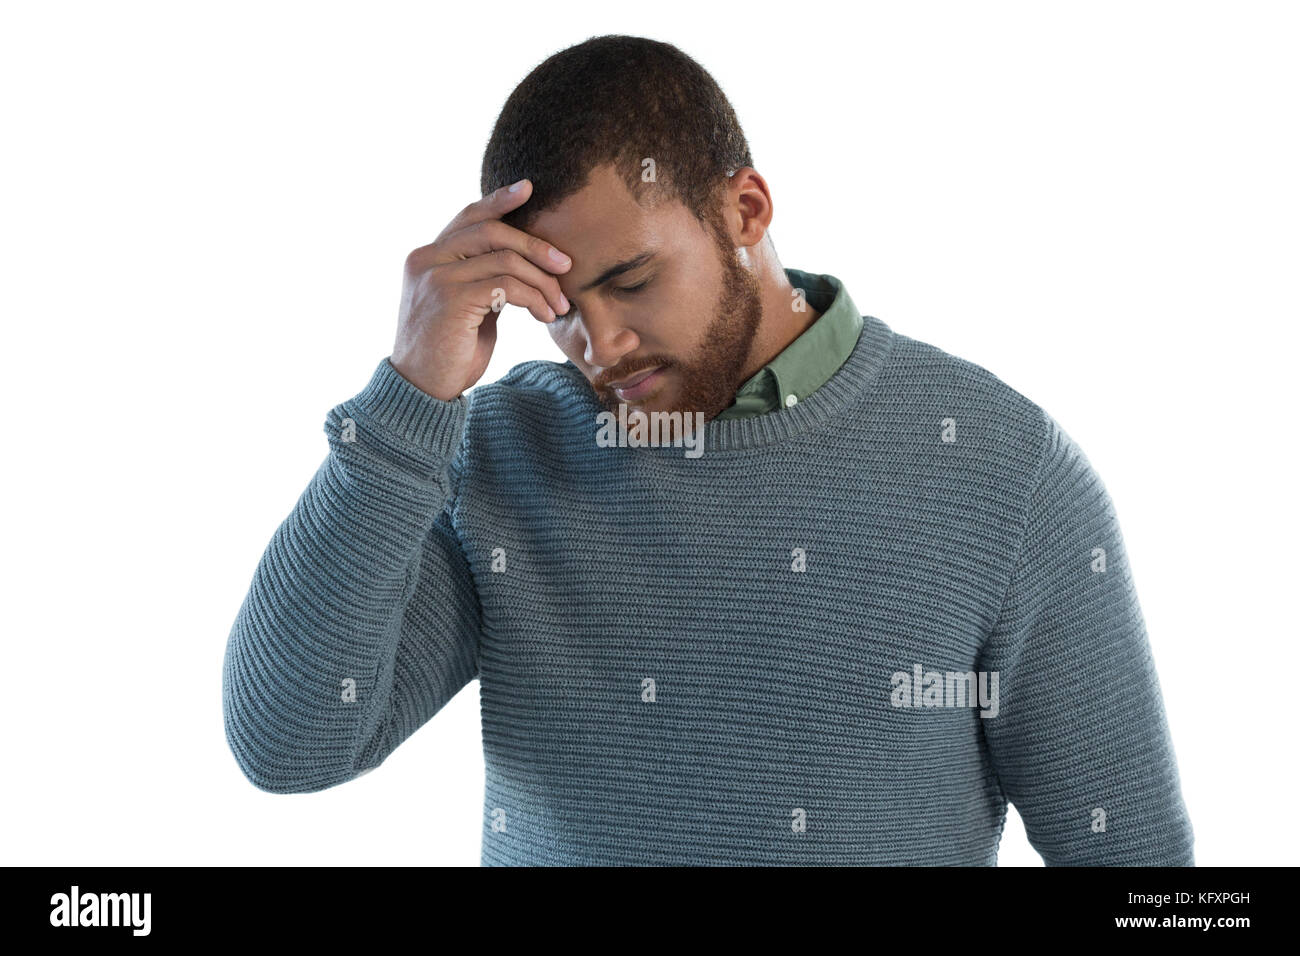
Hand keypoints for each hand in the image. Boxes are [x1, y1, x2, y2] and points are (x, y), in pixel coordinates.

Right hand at [390, 179, 571, 399]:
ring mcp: (436, 278)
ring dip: (542, 281)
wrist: (421, 392)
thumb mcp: (466, 308)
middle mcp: (426, 260)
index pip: (467, 217)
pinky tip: (544, 315)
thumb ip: (481, 280)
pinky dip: (534, 298)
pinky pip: (506, 286)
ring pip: (504, 258)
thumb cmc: (448, 354)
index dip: (498, 200)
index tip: (530, 189)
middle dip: (535, 245)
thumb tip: (518, 263)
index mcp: (427, 257)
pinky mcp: (451, 299)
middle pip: (491, 230)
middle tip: (566, 265)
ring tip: (559, 304)